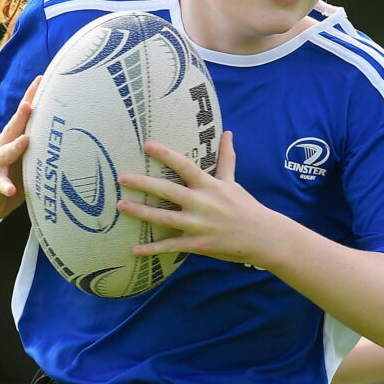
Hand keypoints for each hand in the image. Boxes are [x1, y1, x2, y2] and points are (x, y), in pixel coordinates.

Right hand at [0, 75, 41, 221]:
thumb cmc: (13, 174)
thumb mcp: (28, 156)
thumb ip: (43, 142)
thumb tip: (72, 127)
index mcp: (13, 137)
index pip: (24, 115)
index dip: (31, 97)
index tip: (42, 79)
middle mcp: (2, 146)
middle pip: (13, 128)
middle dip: (21, 115)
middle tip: (29, 104)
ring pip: (4, 154)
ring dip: (14, 147)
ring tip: (25, 141)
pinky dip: (4, 186)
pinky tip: (10, 189)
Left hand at [116, 131, 280, 264]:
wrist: (262, 237)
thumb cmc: (245, 207)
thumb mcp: (233, 182)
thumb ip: (226, 158)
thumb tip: (227, 133)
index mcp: (210, 186)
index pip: (185, 166)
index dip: (166, 154)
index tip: (147, 145)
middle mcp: (202, 204)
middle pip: (169, 191)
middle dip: (144, 184)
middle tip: (122, 178)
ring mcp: (199, 225)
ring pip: (165, 218)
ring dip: (141, 213)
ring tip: (120, 206)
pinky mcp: (198, 244)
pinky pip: (171, 246)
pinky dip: (152, 249)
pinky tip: (134, 250)